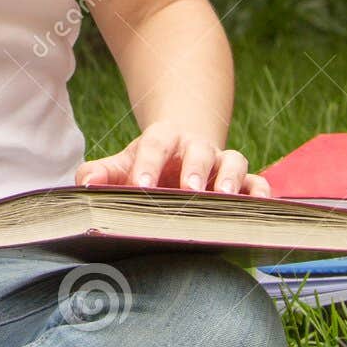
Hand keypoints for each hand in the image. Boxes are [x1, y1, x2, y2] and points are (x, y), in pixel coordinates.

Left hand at [74, 123, 272, 194]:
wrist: (181, 152)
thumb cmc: (148, 164)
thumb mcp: (123, 165)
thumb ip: (101, 173)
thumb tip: (86, 183)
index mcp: (164, 139)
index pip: (155, 145)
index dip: (148, 164)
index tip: (140, 185)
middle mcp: (197, 147)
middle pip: (200, 150)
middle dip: (195, 169)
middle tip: (188, 191)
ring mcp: (221, 163)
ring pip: (234, 161)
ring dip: (231, 178)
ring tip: (224, 197)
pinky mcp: (242, 181)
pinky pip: (258, 182)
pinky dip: (261, 192)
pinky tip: (259, 207)